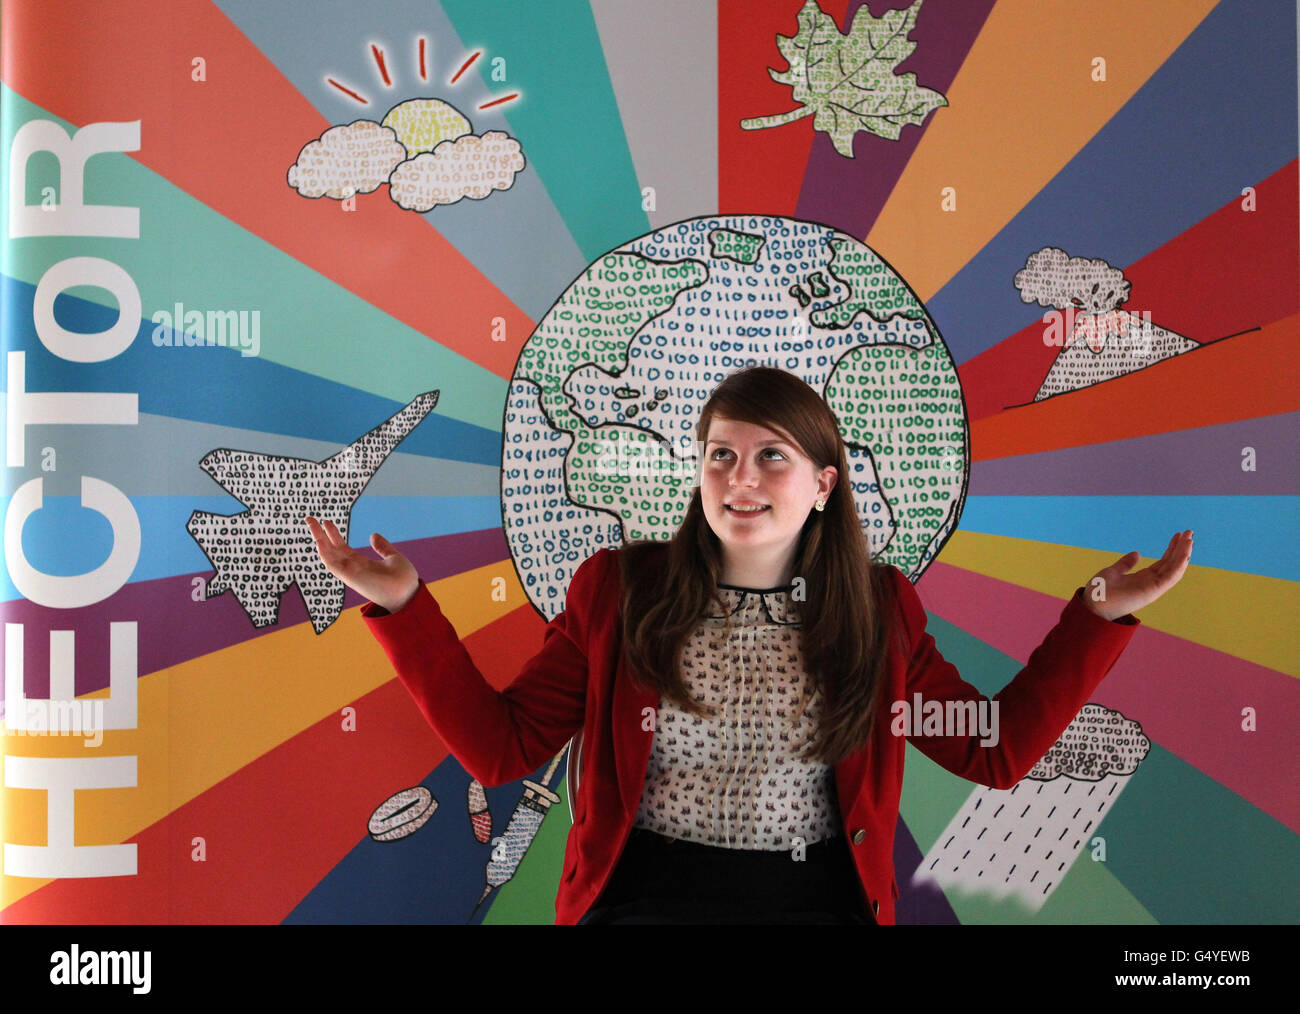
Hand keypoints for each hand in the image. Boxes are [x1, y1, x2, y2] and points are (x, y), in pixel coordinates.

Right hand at [305, 516, 420, 613]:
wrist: (409, 593)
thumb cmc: (403, 581)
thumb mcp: (393, 557)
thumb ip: (382, 547)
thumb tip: (373, 535)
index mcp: (362, 564)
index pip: (342, 548)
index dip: (333, 535)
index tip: (326, 522)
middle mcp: (353, 568)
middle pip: (331, 550)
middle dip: (320, 535)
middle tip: (310, 519)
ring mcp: (350, 573)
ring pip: (328, 555)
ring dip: (319, 539)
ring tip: (311, 523)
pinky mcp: (351, 577)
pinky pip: (333, 565)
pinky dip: (325, 553)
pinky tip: (319, 540)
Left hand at [1082, 530, 1192, 620]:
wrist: (1092, 604)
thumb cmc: (1100, 591)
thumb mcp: (1113, 572)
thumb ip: (1125, 564)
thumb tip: (1137, 554)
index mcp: (1143, 578)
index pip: (1163, 562)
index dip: (1172, 549)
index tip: (1177, 535)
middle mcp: (1151, 582)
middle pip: (1171, 563)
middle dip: (1181, 548)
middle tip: (1189, 532)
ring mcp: (1154, 587)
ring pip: (1175, 568)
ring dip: (1184, 553)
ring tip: (1190, 538)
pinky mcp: (1154, 590)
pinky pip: (1172, 576)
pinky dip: (1180, 563)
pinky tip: (1185, 551)